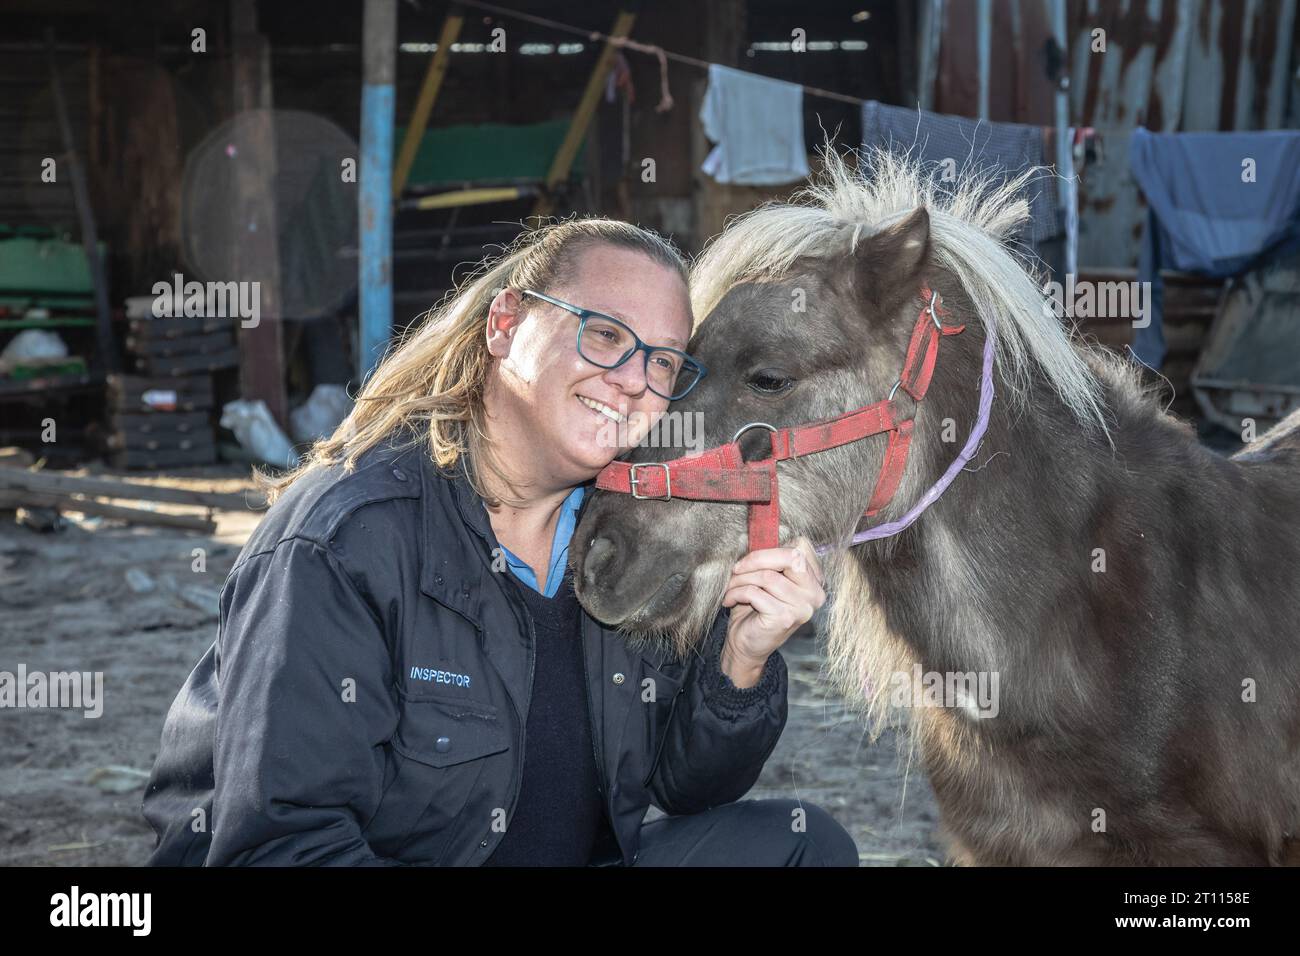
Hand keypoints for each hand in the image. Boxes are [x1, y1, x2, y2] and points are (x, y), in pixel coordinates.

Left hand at [719, 537, 825, 687]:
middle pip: (791, 557)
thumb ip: (770, 560)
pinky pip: (755, 592)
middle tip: (737, 569)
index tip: (750, 560)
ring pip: (767, 576)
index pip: (801, 547)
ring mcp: (803, 607)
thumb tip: (755, 533)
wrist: (746, 645)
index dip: (770, 549)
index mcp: (814, 581)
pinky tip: (730, 601)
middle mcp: (815, 594)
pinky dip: (736, 593)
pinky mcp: (785, 617)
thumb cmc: (755, 609)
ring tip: (730, 587)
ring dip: (741, 580)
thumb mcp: (766, 579)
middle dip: (756, 559)